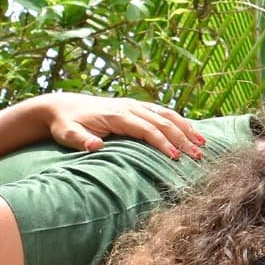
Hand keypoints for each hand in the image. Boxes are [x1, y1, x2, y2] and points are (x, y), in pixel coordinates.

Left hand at [27, 92, 206, 161]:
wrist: (60, 106)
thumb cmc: (64, 124)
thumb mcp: (66, 133)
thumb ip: (79, 140)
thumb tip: (95, 145)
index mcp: (117, 115)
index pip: (147, 129)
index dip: (163, 143)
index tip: (177, 158)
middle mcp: (129, 107)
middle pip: (162, 122)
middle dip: (182, 139)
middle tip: (198, 157)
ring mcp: (134, 105)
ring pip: (167, 115)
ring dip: (186, 129)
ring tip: (203, 144)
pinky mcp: (136, 107)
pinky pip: (162, 112)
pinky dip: (179, 122)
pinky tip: (191, 133)